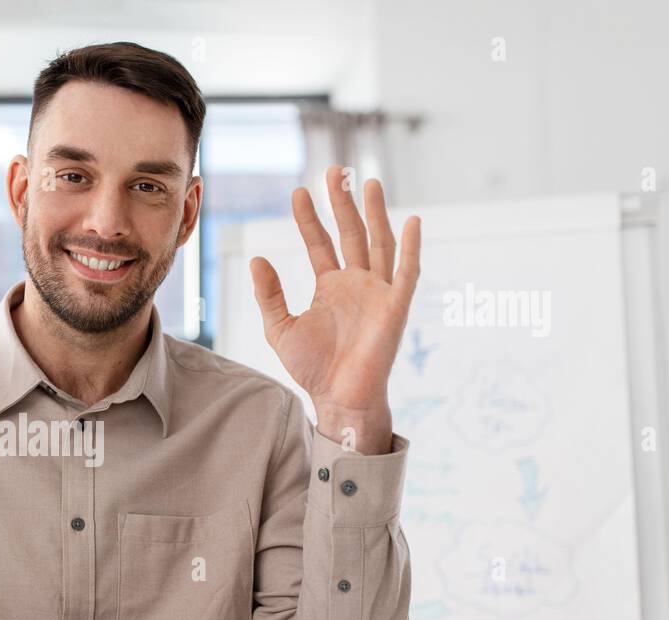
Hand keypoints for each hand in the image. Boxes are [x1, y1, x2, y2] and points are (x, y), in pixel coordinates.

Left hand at [249, 165, 420, 453]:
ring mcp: (378, 293)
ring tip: (368, 182)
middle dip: (343, 203)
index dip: (310, 219)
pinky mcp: (396, 307)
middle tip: (335, 172)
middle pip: (351, 233)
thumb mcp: (280, 328)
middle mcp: (357, 284)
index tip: (298, 192)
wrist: (338, 398)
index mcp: (331, 288)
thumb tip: (257, 260)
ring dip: (375, 213)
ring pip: (378, 243)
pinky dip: (411, 248)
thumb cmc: (313, 369)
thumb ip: (270, 295)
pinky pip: (407, 273)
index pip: (320, 243)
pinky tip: (411, 221)